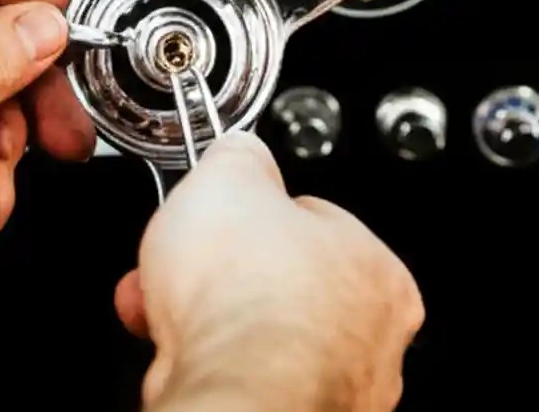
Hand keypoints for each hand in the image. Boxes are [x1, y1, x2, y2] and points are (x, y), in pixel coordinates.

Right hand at [113, 133, 423, 410]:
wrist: (230, 390)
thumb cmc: (248, 295)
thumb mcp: (230, 177)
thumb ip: (239, 156)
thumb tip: (239, 150)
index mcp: (377, 270)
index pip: (314, 224)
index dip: (252, 215)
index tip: (220, 216)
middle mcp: (368, 340)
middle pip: (276, 283)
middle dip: (216, 273)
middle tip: (183, 265)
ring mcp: (332, 390)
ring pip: (253, 337)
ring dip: (201, 317)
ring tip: (161, 305)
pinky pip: (235, 378)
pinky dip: (202, 362)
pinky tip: (175, 349)